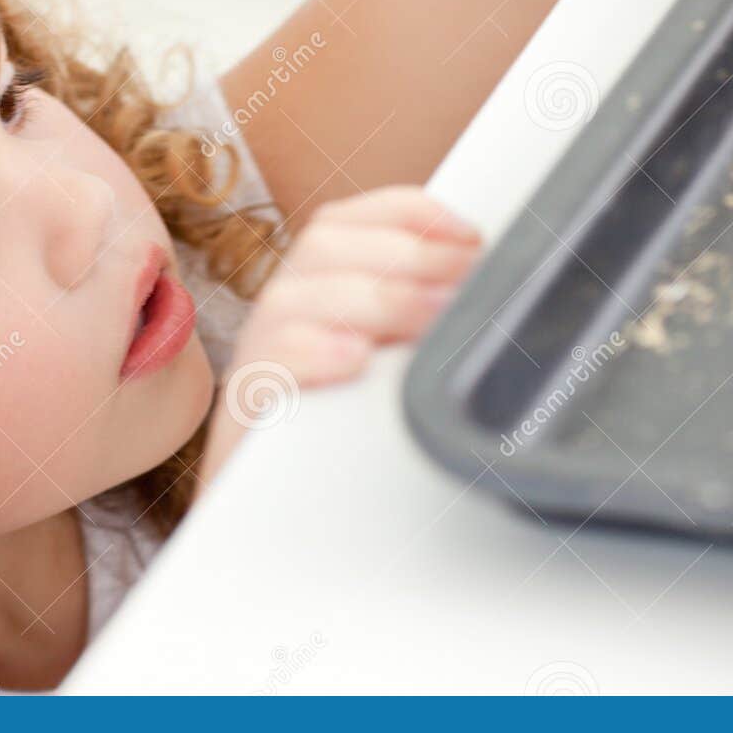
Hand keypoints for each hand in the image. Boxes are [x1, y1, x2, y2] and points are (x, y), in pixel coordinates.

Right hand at [200, 187, 482, 485]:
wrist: (273, 517)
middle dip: (406, 255)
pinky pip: (268, 363)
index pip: (350, 220)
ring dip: (376, 298)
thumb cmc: (343, 432)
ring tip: (430, 318)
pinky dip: (313, 351)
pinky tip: (356, 359)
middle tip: (466, 284)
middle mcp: (284, 309)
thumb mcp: (389, 367)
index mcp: (317, 285)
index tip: (469, 236)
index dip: (409, 215)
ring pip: (295, 296)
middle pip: (325, 245)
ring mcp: (258, 355)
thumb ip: (421, 323)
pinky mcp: (244, 408)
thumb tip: (489, 296)